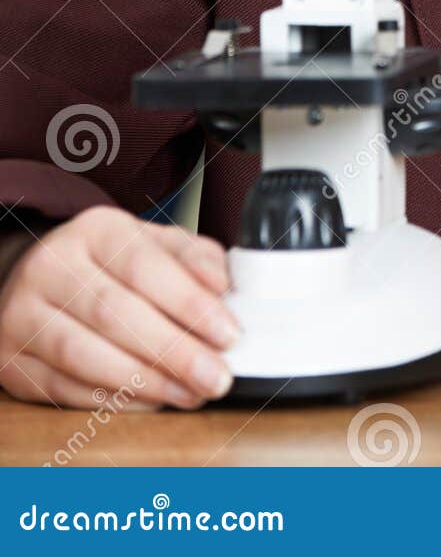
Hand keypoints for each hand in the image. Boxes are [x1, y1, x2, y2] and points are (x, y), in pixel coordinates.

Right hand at [0, 205, 239, 408]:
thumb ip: (193, 259)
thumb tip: (222, 286)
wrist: (34, 276)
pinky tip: (152, 401)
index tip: (228, 333)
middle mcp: (52, 267)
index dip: (189, 303)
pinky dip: (114, 401)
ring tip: (191, 393)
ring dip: (147, 383)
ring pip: (86, 356)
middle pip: (116, 314)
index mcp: (94, 230)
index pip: (144, 266)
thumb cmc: (107, 263)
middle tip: (217, 376)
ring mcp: (23, 315)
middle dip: (175, 351)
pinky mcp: (12, 362)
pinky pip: (65, 390)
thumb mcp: (152, 243)